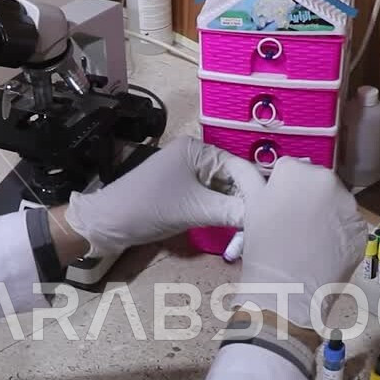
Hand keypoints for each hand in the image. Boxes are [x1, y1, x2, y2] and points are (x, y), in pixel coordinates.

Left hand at [65, 137, 265, 256]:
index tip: (273, 213)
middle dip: (246, 201)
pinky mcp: (180, 192)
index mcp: (196, 149)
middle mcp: (193, 156)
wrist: (106, 224)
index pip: (240, 167)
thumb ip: (232, 212)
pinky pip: (209, 199)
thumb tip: (265, 218)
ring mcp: (186, 174)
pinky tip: (232, 228)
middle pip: (233, 179)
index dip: (257, 190)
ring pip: (222, 191)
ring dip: (234, 210)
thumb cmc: (148, 208)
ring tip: (251, 229)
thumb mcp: (195, 210)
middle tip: (264, 226)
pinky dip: (220, 213)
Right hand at [234, 158, 363, 329]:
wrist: (287, 289)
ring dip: (327, 214)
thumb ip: (247, 177)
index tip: (279, 208)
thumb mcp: (251, 207)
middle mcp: (327, 180)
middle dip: (309, 198)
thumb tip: (233, 160)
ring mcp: (348, 204)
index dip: (284, 190)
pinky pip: (349, 225)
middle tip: (294, 225)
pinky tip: (325, 250)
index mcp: (296, 170)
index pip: (292, 169)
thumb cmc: (263, 247)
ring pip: (336, 202)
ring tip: (310, 239)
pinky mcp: (361, 228)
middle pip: (318, 183)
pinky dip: (340, 233)